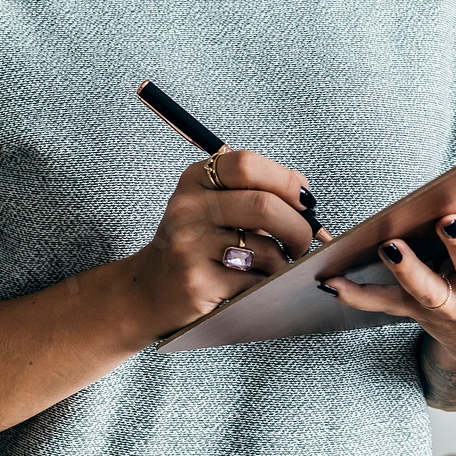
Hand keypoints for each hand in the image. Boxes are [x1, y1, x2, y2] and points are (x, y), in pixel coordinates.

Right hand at [129, 149, 320, 339]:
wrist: (148, 291)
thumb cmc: (195, 244)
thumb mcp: (213, 205)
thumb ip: (255, 192)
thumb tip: (306, 200)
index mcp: (196, 180)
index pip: (247, 165)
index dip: (286, 181)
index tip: (305, 201)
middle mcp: (188, 208)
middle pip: (263, 205)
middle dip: (298, 227)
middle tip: (303, 241)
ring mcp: (189, 245)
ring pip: (265, 249)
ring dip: (284, 262)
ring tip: (276, 265)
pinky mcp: (197, 282)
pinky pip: (254, 280)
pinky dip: (267, 284)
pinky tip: (254, 283)